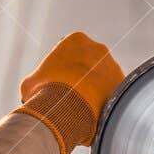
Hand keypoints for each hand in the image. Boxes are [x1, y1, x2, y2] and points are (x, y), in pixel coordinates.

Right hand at [14, 32, 124, 153]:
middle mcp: (98, 48)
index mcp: (76, 39)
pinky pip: (112, 93)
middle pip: (89, 63)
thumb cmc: (45, 93)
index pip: (70, 50)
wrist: (67, 110)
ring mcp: (113, 65)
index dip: (62, 69)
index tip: (57, 82)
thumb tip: (34, 90)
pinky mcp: (122, 85)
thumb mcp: (31, 83)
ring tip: (82, 108)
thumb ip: (37, 80)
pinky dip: (104, 102)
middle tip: (71, 96)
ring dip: (94, 91)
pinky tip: (94, 114)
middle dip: (81, 78)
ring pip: (102, 79)